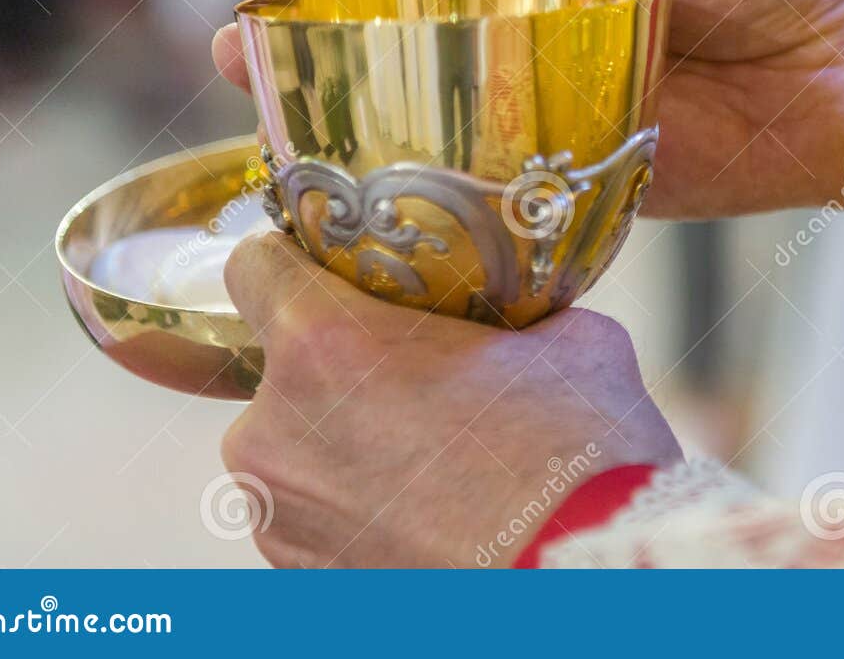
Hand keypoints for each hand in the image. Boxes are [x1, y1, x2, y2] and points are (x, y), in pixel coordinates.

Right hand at [212, 0, 843, 234]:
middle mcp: (522, 25)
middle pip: (394, 23)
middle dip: (314, 19)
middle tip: (254, 18)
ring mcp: (540, 104)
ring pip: (419, 104)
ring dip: (336, 101)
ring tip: (260, 90)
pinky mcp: (569, 176)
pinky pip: (484, 181)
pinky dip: (418, 182)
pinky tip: (355, 185)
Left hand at [219, 232, 680, 567]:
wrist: (587, 584)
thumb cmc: (578, 462)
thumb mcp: (569, 340)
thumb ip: (513, 314)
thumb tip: (525, 313)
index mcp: (323, 344)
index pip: (255, 267)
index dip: (295, 260)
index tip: (334, 271)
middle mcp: (274, 431)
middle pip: (284, 368)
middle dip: (345, 369)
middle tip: (427, 381)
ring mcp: (279, 516)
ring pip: (299, 448)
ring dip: (350, 444)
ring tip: (439, 462)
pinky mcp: (299, 580)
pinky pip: (317, 517)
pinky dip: (361, 510)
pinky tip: (434, 514)